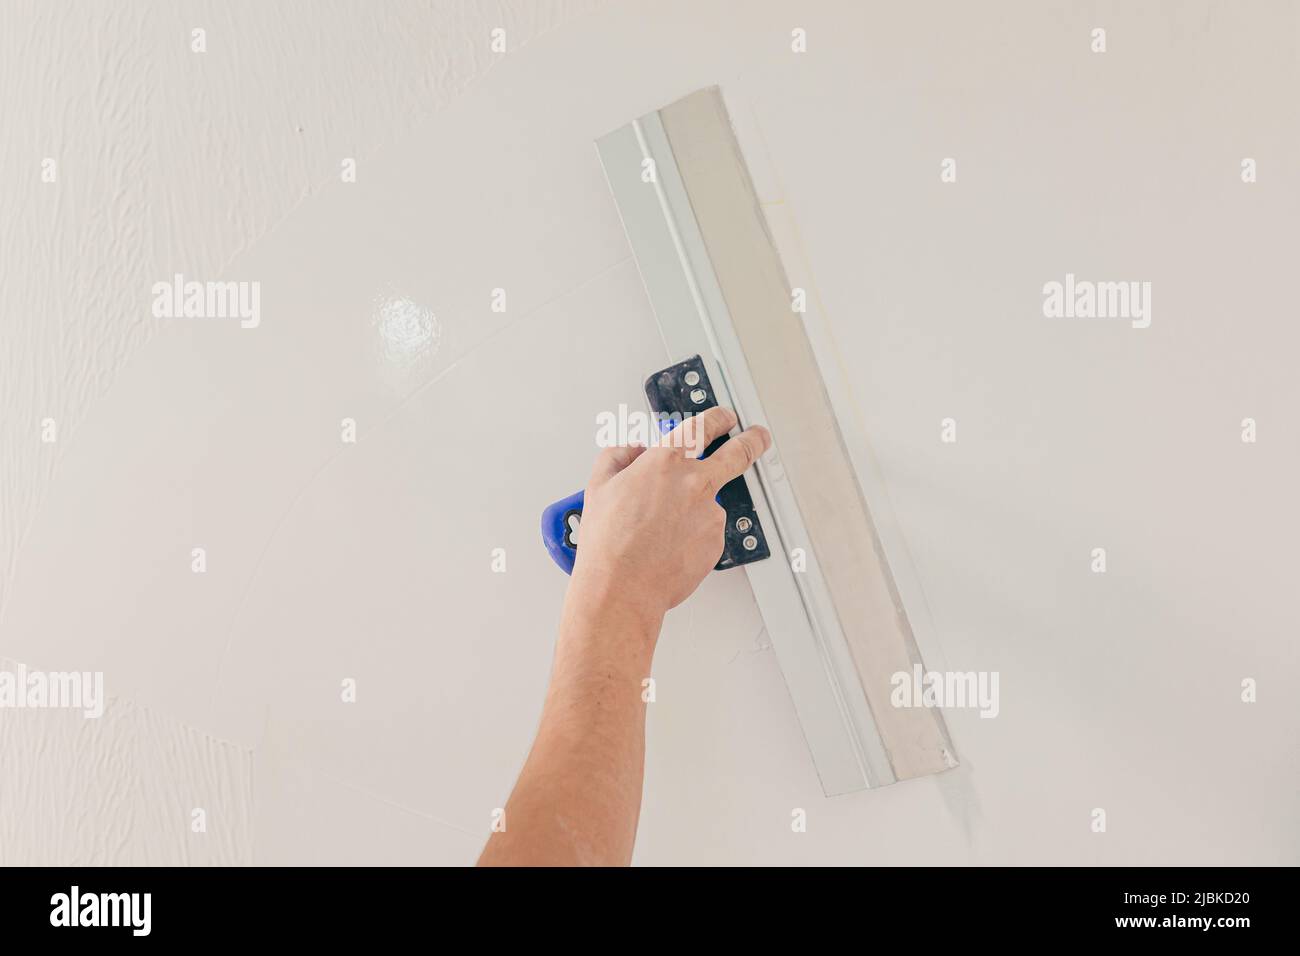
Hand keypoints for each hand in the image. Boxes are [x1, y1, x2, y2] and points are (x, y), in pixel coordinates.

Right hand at [569, 406, 770, 624]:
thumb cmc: (609, 542)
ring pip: (711, 502)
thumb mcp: (598, 485)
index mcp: (665, 461)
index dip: (719, 417)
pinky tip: (668, 546)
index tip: (725, 416)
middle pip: (738, 453)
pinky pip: (708, 531)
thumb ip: (619, 455)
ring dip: (695, 510)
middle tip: (757, 437)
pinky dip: (693, 536)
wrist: (622, 586)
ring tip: (661, 532)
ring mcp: (710, 512)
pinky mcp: (716, 540)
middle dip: (752, 441)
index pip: (703, 426)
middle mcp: (694, 482)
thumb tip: (635, 449)